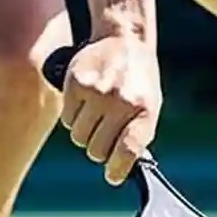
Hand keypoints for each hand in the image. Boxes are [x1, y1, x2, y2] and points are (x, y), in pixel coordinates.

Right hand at [59, 35, 160, 185]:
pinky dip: (73, 117)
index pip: (127, 151)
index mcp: (144, 110)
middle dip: (98, 150)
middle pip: (97, 150)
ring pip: (78, 137)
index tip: (112, 176)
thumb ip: (137, 136)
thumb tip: (121, 168)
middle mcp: (120, 101)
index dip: (117, 169)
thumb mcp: (149, 107)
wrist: (125, 40)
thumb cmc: (139, 81)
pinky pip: (66, 119)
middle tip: (103, 137)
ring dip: (84, 133)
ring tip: (95, 115)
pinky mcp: (75, 83)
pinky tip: (84, 102)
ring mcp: (97, 92)